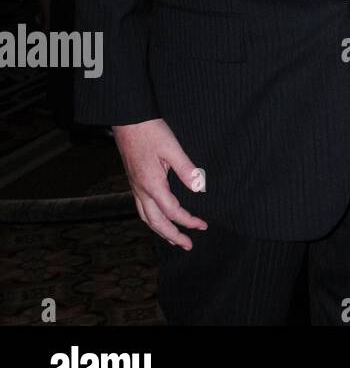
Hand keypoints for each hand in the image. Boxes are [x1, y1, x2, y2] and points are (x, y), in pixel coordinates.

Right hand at [113, 118, 207, 249]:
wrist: (128, 121)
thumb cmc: (151, 131)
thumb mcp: (172, 148)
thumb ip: (186, 169)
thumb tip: (199, 188)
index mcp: (152, 184)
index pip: (173, 211)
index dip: (188, 221)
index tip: (203, 226)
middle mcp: (141, 190)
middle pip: (156, 222)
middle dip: (172, 236)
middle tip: (188, 246)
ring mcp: (135, 188)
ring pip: (146, 218)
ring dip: (160, 231)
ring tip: (174, 240)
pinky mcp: (134, 183)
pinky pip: (141, 209)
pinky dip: (152, 220)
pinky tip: (159, 219)